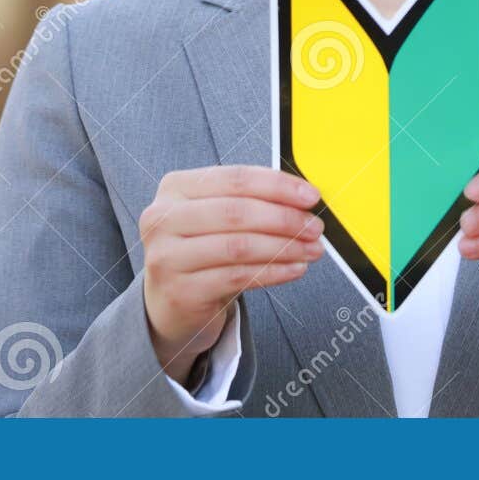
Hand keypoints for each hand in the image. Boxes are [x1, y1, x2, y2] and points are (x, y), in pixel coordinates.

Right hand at [140, 165, 323, 382]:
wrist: (170, 301)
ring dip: (284, 247)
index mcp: (175, 187)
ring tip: (311, 249)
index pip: (235, 178)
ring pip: (239, 246)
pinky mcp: (180, 291)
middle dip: (285, 218)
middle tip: (314, 226)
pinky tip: (294, 268)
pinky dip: (273, 272)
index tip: (310, 195)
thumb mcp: (215, 216)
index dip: (278, 185)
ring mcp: (167, 256)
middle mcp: (163, 218)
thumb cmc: (201, 249)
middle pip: (236, 211)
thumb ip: (250, 200)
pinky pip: (238, 277)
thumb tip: (303, 197)